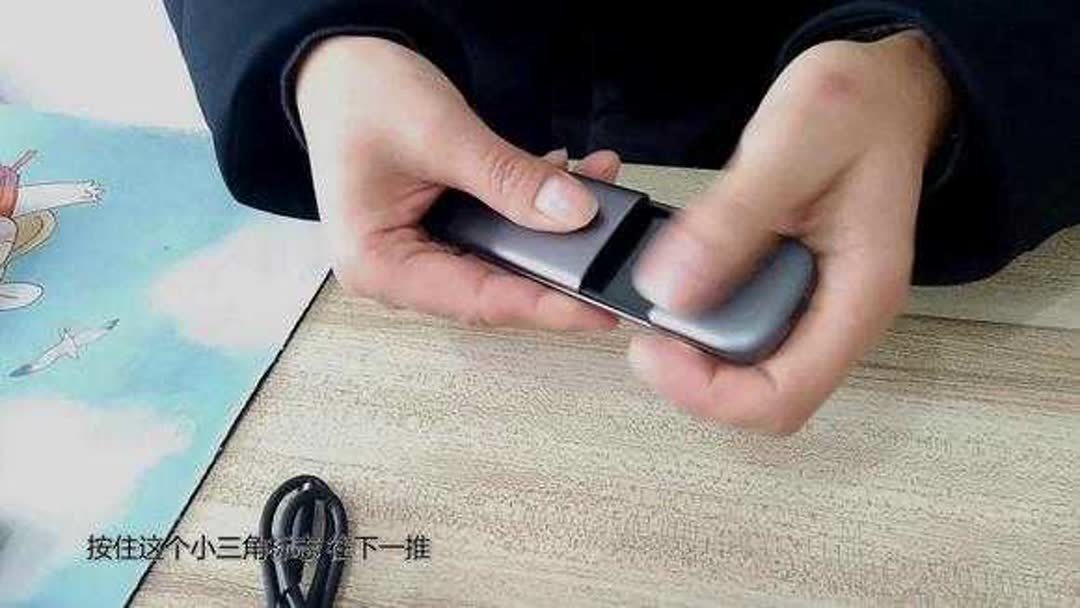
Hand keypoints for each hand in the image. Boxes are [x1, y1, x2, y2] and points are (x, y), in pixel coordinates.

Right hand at [296, 37, 618, 329]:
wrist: (338, 67)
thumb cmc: (359, 99)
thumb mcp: (440, 135)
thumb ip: (507, 179)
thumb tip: (573, 215)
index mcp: (378, 266)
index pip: (476, 301)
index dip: (542, 307)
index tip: (596, 309)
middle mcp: (399, 273)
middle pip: (495, 290)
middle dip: (560, 265)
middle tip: (614, 253)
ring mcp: (422, 254)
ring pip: (505, 262)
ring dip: (554, 232)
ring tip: (597, 188)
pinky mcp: (445, 234)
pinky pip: (502, 236)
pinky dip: (536, 210)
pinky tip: (570, 177)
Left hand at [630, 31, 952, 433]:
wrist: (889, 89)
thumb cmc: (858, 107)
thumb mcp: (788, 147)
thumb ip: (729, 221)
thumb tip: (669, 290)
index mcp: (859, 295)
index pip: (784, 397)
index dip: (708, 393)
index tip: (653, 349)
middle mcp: (843, 316)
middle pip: (764, 396)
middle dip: (696, 374)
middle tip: (648, 322)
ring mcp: (820, 307)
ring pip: (752, 372)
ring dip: (698, 351)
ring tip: (660, 296)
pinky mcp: (795, 291)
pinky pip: (745, 332)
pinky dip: (705, 320)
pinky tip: (684, 279)